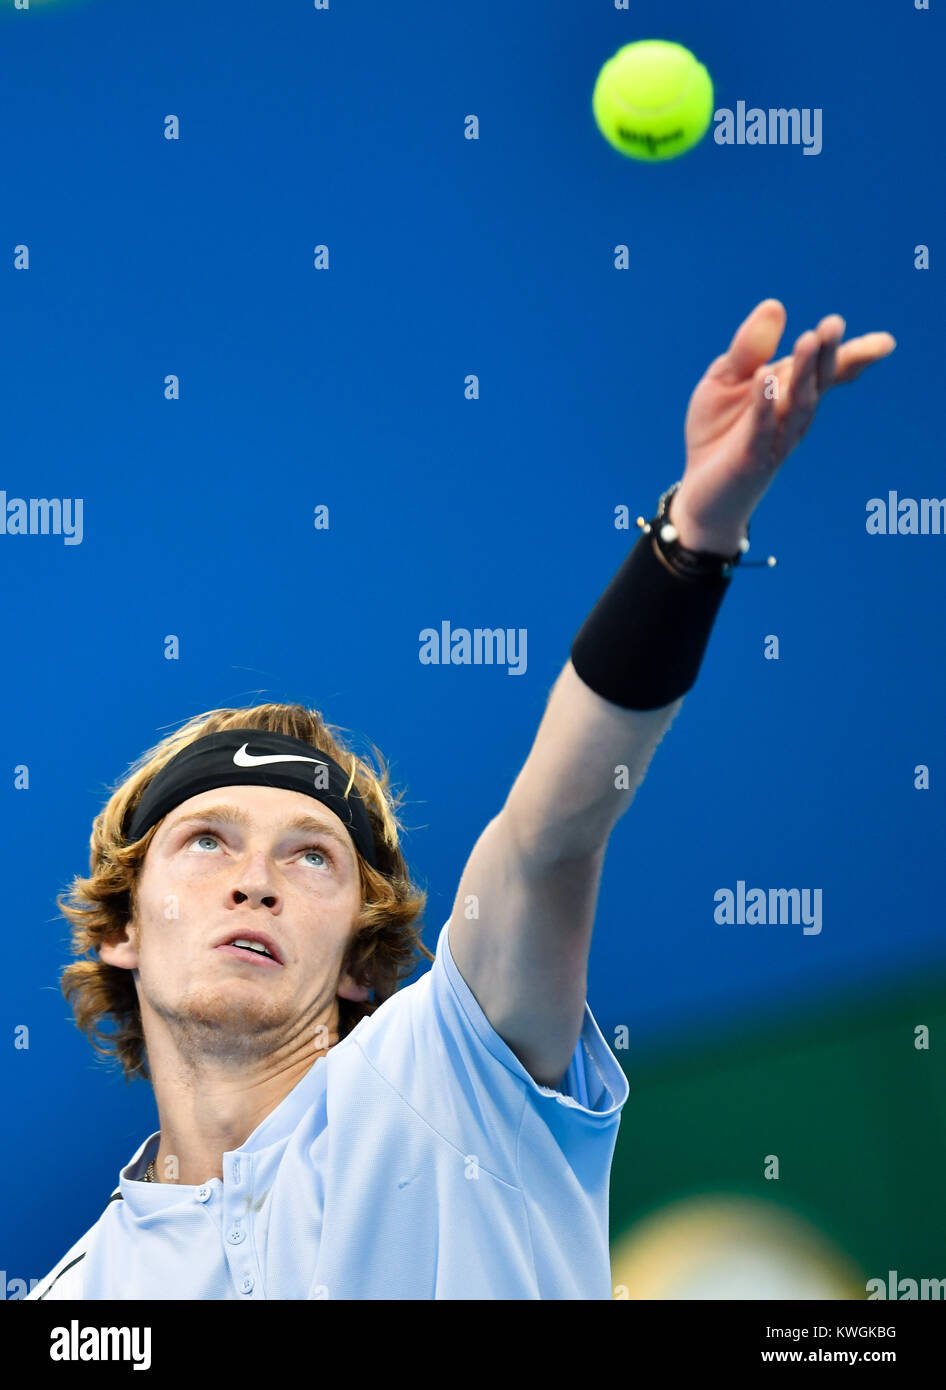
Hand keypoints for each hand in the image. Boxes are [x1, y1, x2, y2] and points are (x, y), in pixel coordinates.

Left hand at [668, 299, 895, 552]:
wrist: (702, 490)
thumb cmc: (718, 431)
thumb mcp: (725, 379)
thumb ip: (748, 348)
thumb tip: (776, 306)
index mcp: (791, 390)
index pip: (827, 370)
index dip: (854, 357)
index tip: (884, 343)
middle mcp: (792, 415)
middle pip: (817, 382)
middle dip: (827, 354)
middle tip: (833, 325)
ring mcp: (776, 438)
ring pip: (796, 404)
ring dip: (804, 373)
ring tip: (808, 339)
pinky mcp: (752, 458)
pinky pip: (761, 429)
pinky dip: (764, 405)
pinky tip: (766, 378)